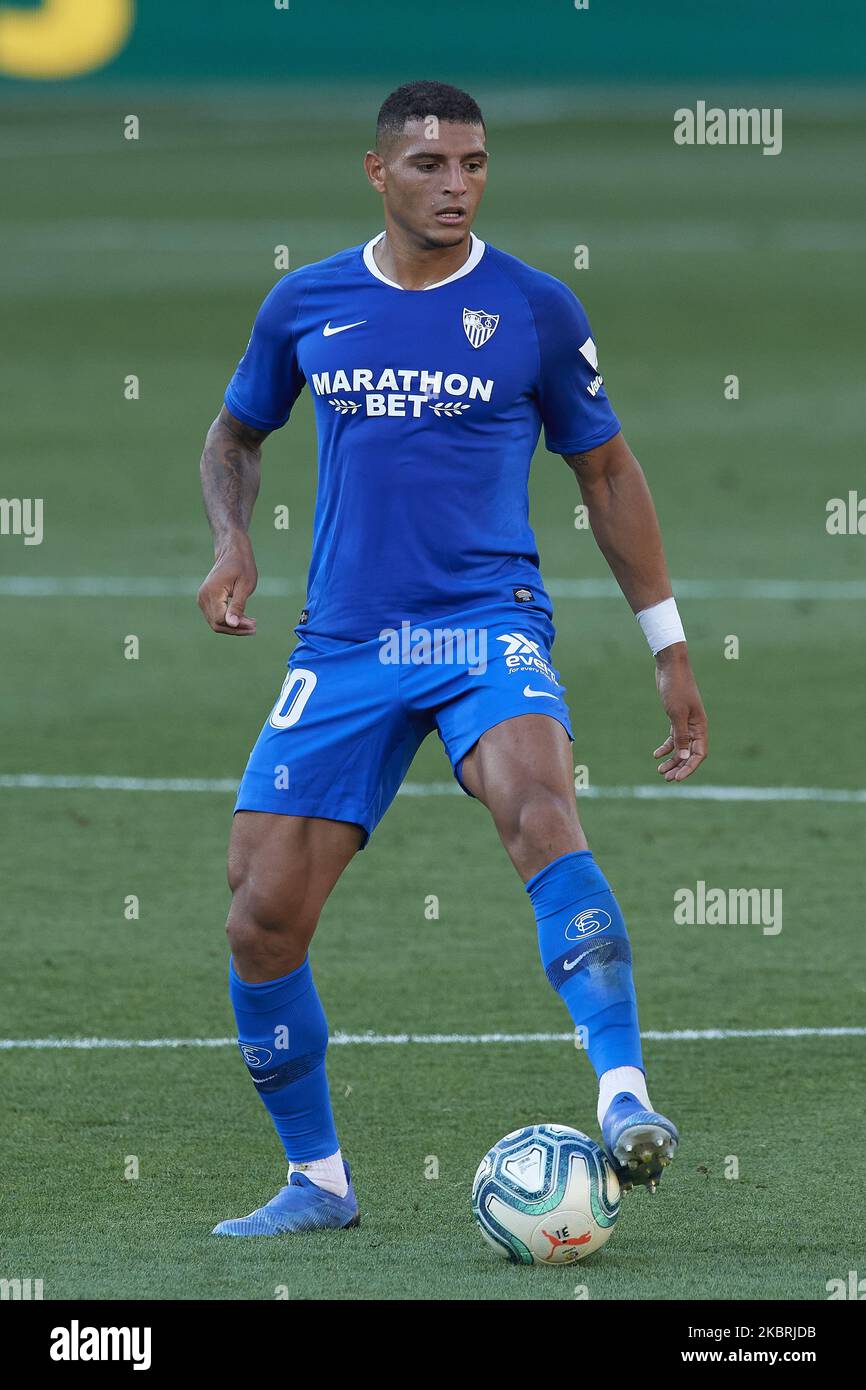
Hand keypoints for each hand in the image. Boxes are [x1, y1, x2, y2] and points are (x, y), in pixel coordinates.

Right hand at [197, 535, 257, 634]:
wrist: (231, 553)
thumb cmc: (241, 566)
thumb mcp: (245, 586)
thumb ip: (237, 606)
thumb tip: (232, 624)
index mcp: (212, 592)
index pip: (221, 619)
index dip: (237, 626)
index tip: (254, 625)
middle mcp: (203, 597)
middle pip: (217, 624)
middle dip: (236, 629)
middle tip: (255, 627)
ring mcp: (202, 600)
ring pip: (216, 623)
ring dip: (234, 627)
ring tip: (252, 624)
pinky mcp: (205, 601)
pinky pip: (216, 617)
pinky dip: (229, 621)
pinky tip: (244, 619)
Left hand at [653, 643, 707, 780]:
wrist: (670, 667)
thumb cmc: (675, 688)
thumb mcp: (676, 714)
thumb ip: (681, 735)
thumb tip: (685, 756)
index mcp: (700, 726)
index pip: (699, 754)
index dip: (689, 768)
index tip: (678, 778)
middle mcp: (695, 727)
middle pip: (690, 753)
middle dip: (679, 767)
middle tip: (666, 778)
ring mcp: (686, 723)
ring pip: (681, 747)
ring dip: (672, 760)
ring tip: (660, 771)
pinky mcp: (676, 718)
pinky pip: (673, 738)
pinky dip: (666, 747)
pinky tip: (656, 755)